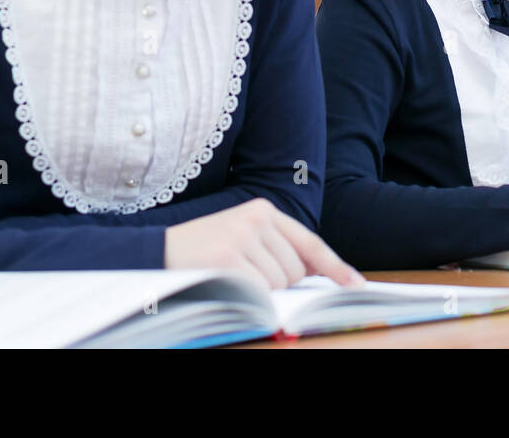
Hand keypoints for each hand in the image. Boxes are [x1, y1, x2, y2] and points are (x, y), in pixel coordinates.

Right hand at [165, 198, 364, 290]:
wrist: (152, 253)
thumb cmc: (200, 252)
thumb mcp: (240, 239)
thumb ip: (275, 251)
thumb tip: (315, 277)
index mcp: (262, 210)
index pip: (309, 242)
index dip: (334, 267)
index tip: (355, 286)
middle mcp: (256, 218)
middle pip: (296, 269)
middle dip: (279, 283)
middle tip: (244, 275)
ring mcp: (242, 237)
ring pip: (280, 283)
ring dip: (261, 291)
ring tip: (229, 276)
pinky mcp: (229, 258)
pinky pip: (260, 291)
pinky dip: (249, 297)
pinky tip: (225, 283)